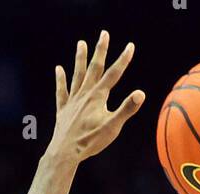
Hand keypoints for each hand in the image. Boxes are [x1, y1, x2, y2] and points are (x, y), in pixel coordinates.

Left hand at [51, 31, 144, 163]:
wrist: (65, 153)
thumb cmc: (90, 141)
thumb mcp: (112, 127)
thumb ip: (126, 109)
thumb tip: (141, 93)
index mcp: (98, 96)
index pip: (114, 74)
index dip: (123, 59)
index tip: (130, 46)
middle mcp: (84, 94)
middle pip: (94, 68)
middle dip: (100, 50)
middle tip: (104, 34)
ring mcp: (73, 101)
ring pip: (77, 75)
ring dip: (80, 59)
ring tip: (81, 43)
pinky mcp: (63, 110)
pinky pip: (61, 91)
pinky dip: (60, 80)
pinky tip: (58, 69)